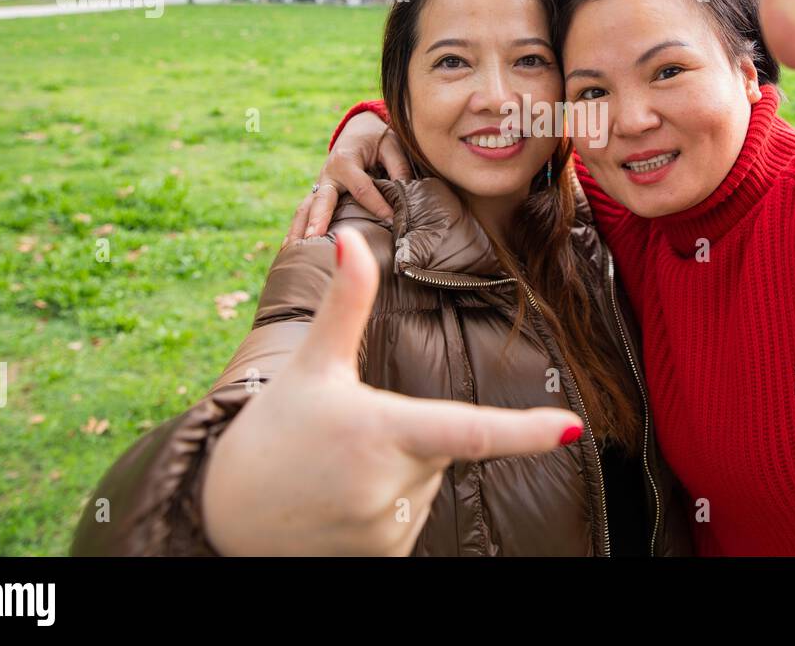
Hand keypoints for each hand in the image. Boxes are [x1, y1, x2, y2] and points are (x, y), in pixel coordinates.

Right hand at [201, 226, 583, 555]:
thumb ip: (344, 303)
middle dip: (410, 434)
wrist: (222, 514)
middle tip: (348, 436)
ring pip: (425, 484)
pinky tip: (340, 501)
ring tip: (335, 471)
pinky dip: (386, 504)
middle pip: (441, 448)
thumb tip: (350, 237)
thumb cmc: (272, 430)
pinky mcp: (383, 557)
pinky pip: (409, 517)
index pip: (468, 433)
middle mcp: (389, 487)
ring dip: (397, 471)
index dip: (524, 432)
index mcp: (380, 431)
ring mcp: (386, 529)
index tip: (571, 428)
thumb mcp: (311, 365)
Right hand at [284, 111, 410, 246]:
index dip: (377, 205)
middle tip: (314, 239)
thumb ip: (399, 168)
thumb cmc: (377, 140)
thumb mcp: (391, 145)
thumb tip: (406, 195)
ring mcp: (319, 187)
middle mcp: (327, 175)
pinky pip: (304, 214)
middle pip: (321, 201)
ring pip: (305, 210)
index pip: (362, 189)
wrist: (357, 131)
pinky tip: (290, 251)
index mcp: (346, 161)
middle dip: (318, 220)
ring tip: (294, 253)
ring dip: (299, 230)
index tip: (390, 221)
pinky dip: (297, 231)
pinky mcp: (317, 196)